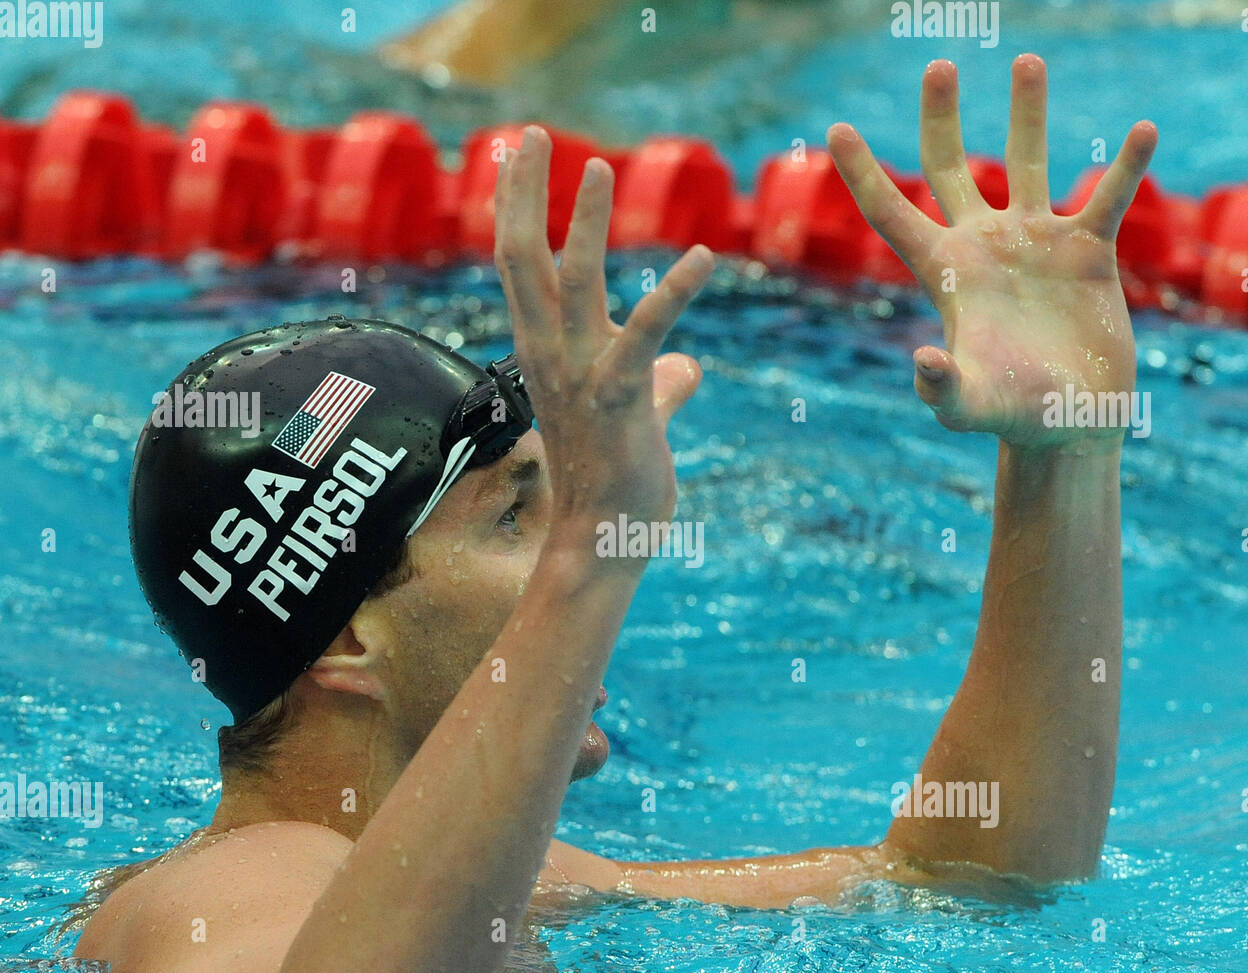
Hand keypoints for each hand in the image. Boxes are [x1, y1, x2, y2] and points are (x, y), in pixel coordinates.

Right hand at [494, 127, 713, 535]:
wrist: (604, 541)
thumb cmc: (616, 480)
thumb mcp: (639, 417)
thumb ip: (659, 382)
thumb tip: (684, 367)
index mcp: (548, 352)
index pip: (520, 266)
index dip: (518, 206)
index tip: (522, 156)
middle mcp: (551, 356)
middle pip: (523, 258)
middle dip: (524, 192)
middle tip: (531, 133)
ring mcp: (580, 377)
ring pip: (571, 282)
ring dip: (586, 221)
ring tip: (600, 166)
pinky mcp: (620, 400)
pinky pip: (643, 336)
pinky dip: (673, 293)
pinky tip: (704, 256)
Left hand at [828, 55, 1156, 449]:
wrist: (1069, 423)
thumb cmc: (1011, 416)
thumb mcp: (971, 405)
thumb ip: (943, 388)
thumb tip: (923, 363)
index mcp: (945, 273)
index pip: (892, 212)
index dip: (864, 173)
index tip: (837, 128)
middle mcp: (984, 247)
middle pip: (951, 169)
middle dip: (943, 118)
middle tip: (939, 66)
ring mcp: (1034, 244)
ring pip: (1028, 163)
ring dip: (1028, 114)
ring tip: (1026, 61)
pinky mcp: (1087, 252)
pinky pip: (1106, 198)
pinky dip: (1125, 168)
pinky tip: (1142, 130)